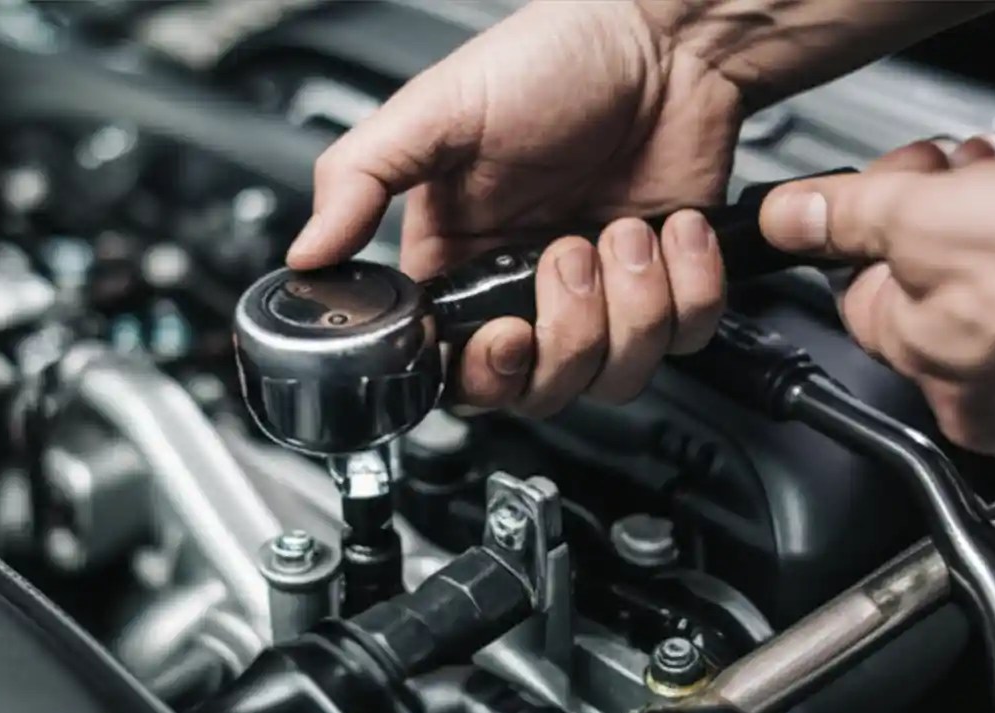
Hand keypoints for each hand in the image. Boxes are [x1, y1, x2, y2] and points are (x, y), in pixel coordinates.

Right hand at [287, 1, 743, 415]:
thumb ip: (360, 179)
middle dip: (565, 332)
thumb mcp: (436, 110)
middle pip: (538, 388)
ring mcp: (599, 296)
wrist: (666, 40)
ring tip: (624, 229)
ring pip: (614, 375)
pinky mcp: (665, 288)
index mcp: (460, 262)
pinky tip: (671, 229)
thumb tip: (304, 255)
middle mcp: (526, 291)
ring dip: (632, 302)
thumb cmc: (554, 62)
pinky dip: (690, 285)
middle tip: (568, 251)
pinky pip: (684, 337)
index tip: (504, 332)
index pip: (454, 368)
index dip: (482, 371)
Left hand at [761, 134, 994, 458]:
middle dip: (951, 206)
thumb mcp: (938, 220)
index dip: (878, 212)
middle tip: (982, 168)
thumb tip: (788, 219)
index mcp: (927, 359)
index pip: (862, 282)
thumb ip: (852, 219)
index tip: (909, 174)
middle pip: (935, 276)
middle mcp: (983, 390)